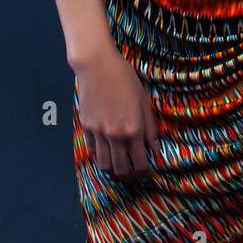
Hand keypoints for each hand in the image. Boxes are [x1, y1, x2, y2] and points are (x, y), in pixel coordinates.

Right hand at [75, 45, 161, 179]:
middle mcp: (115, 135)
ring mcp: (98, 132)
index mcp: (133, 129)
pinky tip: (108, 156)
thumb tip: (156, 149)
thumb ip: (151, 128)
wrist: (97, 65)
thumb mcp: (144, 101)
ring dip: (114, 172)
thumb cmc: (124, 78)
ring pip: (105, 165)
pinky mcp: (86, 127)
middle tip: (136, 175)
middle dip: (132, 177)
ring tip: (121, 170)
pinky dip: (101, 159)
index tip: (149, 173)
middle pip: (122, 169)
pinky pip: (93, 152)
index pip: (140, 163)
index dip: (146, 172)